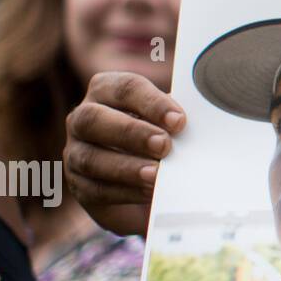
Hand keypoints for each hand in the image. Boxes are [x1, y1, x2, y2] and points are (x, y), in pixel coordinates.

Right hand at [64, 72, 186, 236]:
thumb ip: (177, 117)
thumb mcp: (170, 121)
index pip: (125, 88)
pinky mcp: (79, 184)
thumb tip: (205, 119)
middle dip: (131, 132)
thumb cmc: (162, 135)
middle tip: (164, 145)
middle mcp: (83, 117)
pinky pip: (95, 188)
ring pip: (89, 158)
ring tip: (155, 175)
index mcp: (108, 90)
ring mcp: (75, 151)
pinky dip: (124, 191)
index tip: (179, 121)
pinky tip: (147, 192)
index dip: (151, 103)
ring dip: (125, 167)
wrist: (148, 176)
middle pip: (94, 119)